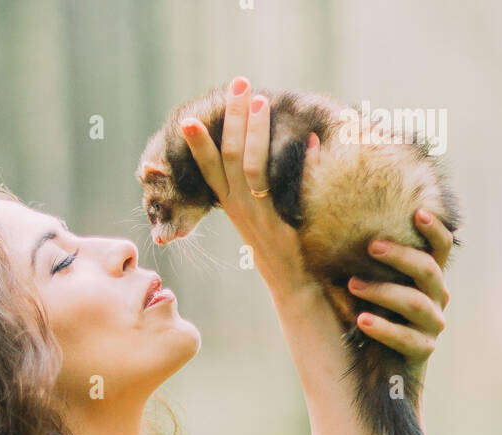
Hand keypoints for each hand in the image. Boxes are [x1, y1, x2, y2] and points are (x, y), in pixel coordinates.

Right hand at [180, 75, 316, 295]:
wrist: (291, 282)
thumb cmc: (278, 242)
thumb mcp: (260, 209)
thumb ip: (259, 180)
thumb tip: (269, 139)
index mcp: (231, 203)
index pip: (208, 169)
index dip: (198, 145)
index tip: (190, 118)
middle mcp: (240, 207)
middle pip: (229, 158)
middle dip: (232, 119)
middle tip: (238, 84)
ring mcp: (258, 216)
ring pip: (250, 168)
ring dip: (255, 132)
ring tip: (260, 100)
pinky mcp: (280, 227)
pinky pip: (287, 189)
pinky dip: (304, 162)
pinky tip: (311, 140)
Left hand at [348, 211, 452, 387]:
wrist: (386, 368)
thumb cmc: (375, 316)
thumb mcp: (374, 287)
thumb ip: (369, 264)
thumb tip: (332, 230)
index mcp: (429, 278)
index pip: (441, 247)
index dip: (434, 229)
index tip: (417, 211)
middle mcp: (438, 297)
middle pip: (427, 270)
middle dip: (399, 256)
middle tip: (370, 246)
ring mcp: (433, 324)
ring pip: (415, 303)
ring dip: (383, 291)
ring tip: (352, 284)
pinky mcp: (424, 350)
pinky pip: (406, 338)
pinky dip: (383, 328)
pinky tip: (361, 320)